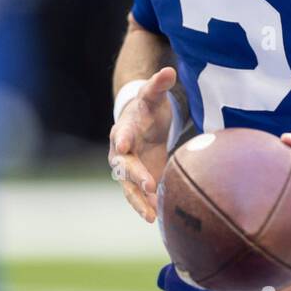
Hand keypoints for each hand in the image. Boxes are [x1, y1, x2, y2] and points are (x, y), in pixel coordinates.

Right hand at [108, 66, 175, 223]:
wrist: (140, 121)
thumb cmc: (148, 106)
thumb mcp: (153, 94)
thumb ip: (158, 84)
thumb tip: (168, 70)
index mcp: (125, 127)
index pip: (123, 133)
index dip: (123, 138)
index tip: (123, 145)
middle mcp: (121, 151)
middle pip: (125, 165)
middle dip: (135, 176)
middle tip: (149, 186)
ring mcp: (128, 168)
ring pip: (129, 188)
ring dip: (139, 202)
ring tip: (152, 217)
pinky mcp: (139, 180)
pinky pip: (140, 196)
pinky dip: (149, 206)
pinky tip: (160, 220)